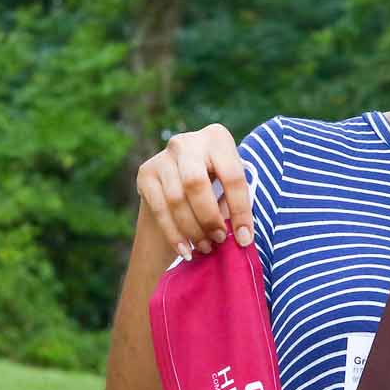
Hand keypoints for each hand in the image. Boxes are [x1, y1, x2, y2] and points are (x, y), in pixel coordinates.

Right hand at [135, 123, 253, 260]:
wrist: (180, 177)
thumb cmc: (216, 183)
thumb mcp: (228, 186)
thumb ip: (234, 205)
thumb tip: (241, 237)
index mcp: (217, 138)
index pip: (232, 177)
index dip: (241, 211)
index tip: (244, 239)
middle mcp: (187, 142)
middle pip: (196, 184)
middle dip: (209, 218)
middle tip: (219, 240)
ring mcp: (163, 157)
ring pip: (176, 199)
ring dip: (192, 229)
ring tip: (205, 247)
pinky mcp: (145, 173)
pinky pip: (160, 209)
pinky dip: (174, 234)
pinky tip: (185, 250)